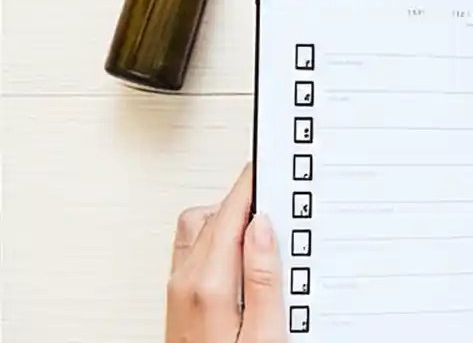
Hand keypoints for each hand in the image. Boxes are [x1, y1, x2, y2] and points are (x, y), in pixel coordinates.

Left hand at [166, 165, 285, 342]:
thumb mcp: (265, 333)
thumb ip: (264, 277)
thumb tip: (263, 227)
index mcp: (208, 284)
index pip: (229, 214)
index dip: (249, 185)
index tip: (266, 167)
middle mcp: (184, 281)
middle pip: (210, 216)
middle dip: (242, 202)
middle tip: (275, 199)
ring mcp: (176, 290)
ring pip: (197, 229)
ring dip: (227, 219)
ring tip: (261, 226)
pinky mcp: (177, 299)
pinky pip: (192, 249)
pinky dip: (215, 238)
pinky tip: (239, 251)